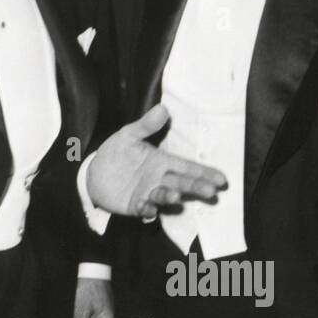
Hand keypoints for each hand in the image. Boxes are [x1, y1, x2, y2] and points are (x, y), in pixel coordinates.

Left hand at [87, 105, 226, 216]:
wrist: (95, 173)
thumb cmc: (117, 152)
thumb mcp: (129, 135)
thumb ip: (146, 125)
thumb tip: (163, 108)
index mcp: (162, 161)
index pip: (187, 167)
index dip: (204, 172)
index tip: (222, 178)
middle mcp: (159, 179)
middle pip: (182, 183)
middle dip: (197, 187)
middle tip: (211, 192)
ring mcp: (148, 193)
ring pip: (164, 196)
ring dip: (171, 197)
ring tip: (176, 197)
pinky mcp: (135, 205)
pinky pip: (143, 209)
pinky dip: (147, 209)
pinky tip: (149, 208)